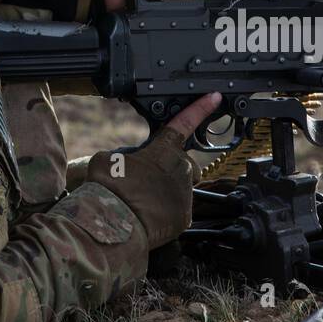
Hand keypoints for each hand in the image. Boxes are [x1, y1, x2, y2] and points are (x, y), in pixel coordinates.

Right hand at [85, 93, 220, 248]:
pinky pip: (179, 210)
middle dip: (171, 167)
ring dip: (168, 190)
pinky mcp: (184, 217)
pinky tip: (149, 216)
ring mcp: (185, 193)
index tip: (214, 98)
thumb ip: (125, 155)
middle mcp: (180, 168)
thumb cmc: (108, 188)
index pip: (185, 122)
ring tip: (144, 201)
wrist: (113, 224)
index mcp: (163, 148)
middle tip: (148, 179)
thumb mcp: (108, 159)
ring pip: (182, 187)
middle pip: (184, 163)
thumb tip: (124, 162)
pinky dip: (167, 213)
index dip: (200, 109)